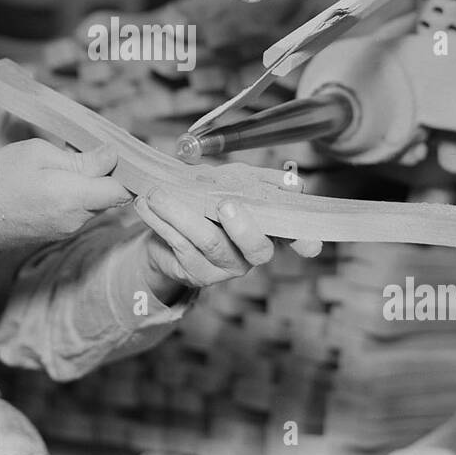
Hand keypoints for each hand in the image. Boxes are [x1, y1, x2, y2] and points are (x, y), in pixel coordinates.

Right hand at [0, 139, 130, 272]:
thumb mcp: (37, 154)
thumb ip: (80, 159)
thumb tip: (111, 156)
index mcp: (75, 197)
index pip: (123, 190)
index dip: (125, 170)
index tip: (114, 152)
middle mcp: (76, 219)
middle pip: (110, 197)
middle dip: (105, 174)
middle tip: (87, 149)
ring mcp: (66, 230)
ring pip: (94, 204)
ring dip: (88, 184)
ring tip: (64, 162)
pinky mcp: (55, 233)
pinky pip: (77, 212)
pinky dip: (74, 195)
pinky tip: (53, 180)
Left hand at [132, 188, 322, 301]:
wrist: (166, 224)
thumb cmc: (206, 198)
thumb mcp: (234, 181)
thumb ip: (259, 180)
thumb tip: (291, 182)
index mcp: (268, 229)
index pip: (294, 236)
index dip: (304, 240)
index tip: (310, 246)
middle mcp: (252, 254)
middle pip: (256, 248)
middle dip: (242, 226)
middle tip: (225, 204)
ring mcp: (225, 268)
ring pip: (208, 242)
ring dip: (180, 214)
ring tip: (158, 194)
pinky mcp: (196, 274)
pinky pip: (179, 245)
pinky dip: (160, 221)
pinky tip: (145, 205)